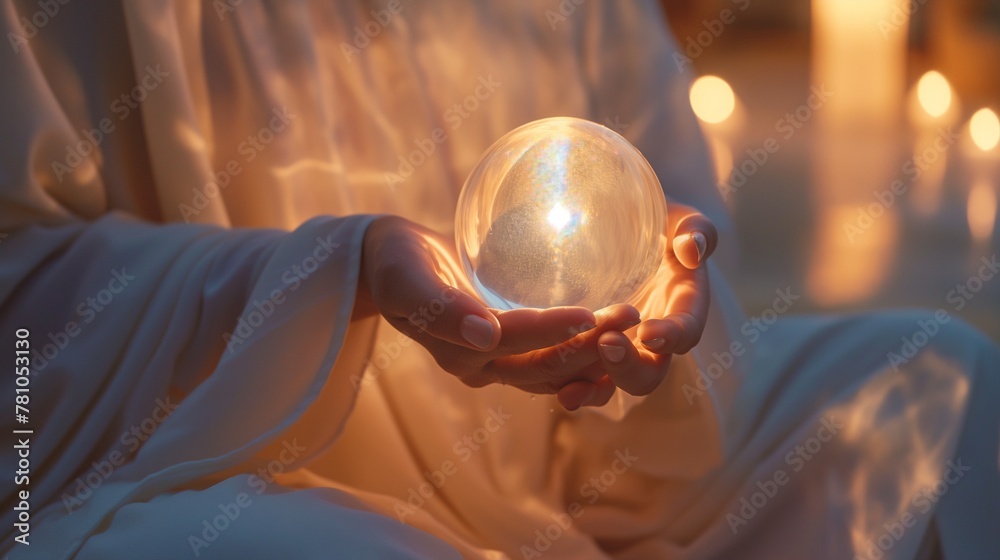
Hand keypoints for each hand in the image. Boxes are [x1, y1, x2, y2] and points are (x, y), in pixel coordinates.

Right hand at [356, 216, 638, 402]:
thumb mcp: (405, 280)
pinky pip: (559, 361)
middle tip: (630, 314)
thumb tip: (485, 335)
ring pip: (558, 369)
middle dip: (589, 346)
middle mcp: (484, 368)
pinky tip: (620, 333)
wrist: (396, 265)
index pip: (514, 343)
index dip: (551, 331)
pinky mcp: (516, 351)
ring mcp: (502, 364)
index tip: (590, 313)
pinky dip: (590, 355)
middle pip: (545, 365)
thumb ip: (440, 307)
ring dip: (598, 352)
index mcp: (458, 354)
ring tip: (634, 321)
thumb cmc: (397, 264)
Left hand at [560, 202, 717, 405]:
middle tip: (607, 345)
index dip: (672, 336)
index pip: (686, 329)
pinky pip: (586, 378)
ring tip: (572, 393)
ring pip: (616, 383)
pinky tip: (558, 394)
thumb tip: (692, 250)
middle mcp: (654, 337)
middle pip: (651, 371)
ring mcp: (623, 348)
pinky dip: (574, 388)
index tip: (650, 333)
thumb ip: (694, 230)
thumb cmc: (652, 218)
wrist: (619, 224)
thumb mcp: (678, 217)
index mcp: (683, 306)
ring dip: (597, 390)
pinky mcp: (592, 351)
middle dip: (631, 367)